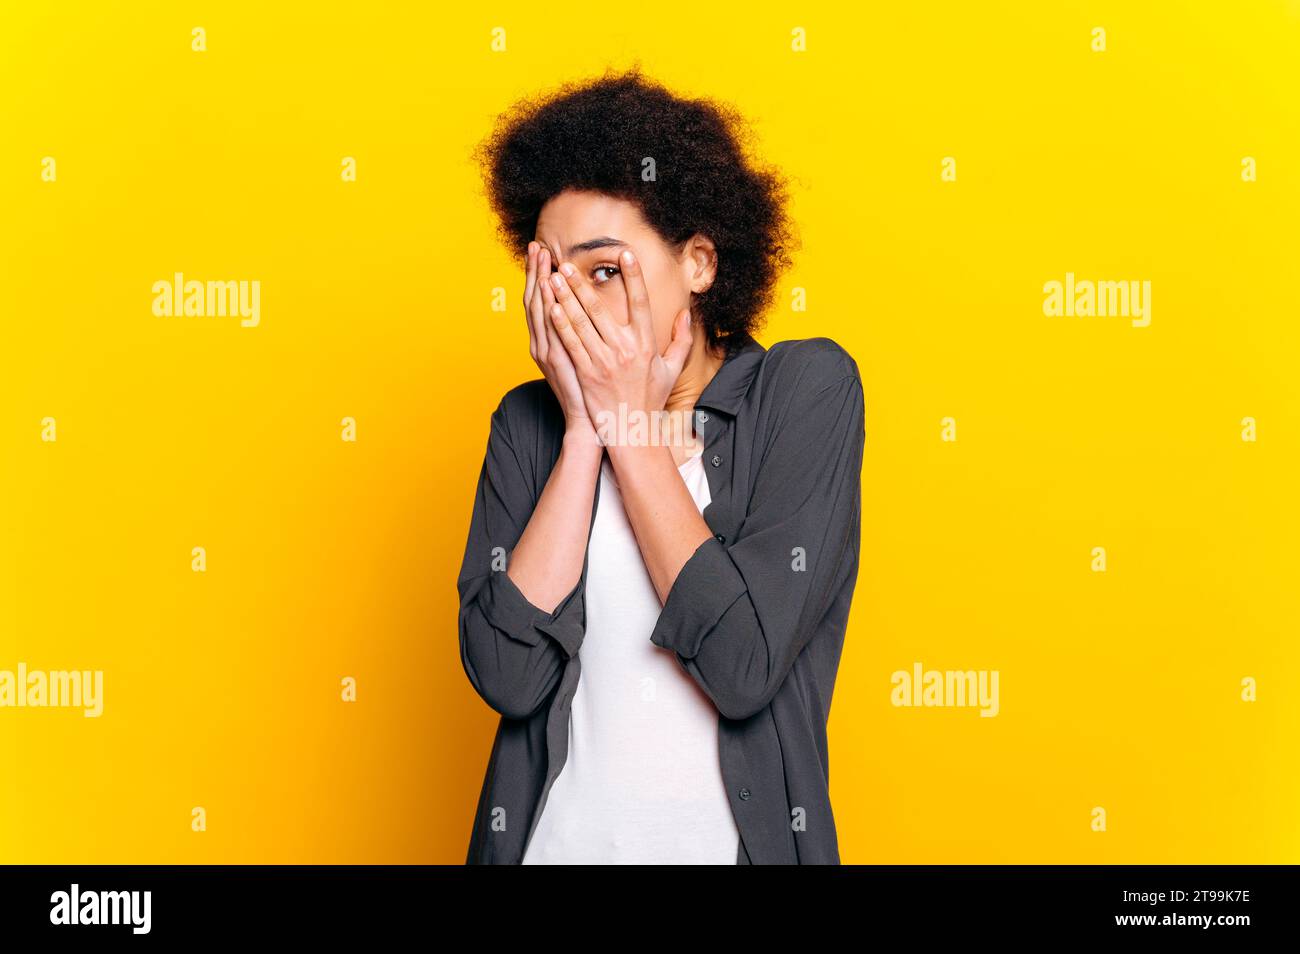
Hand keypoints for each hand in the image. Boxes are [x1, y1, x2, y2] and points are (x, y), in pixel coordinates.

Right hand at [523, 241, 597, 442]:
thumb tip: (588, 309)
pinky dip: (547, 312)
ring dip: (539, 283)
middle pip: (535, 299)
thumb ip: (583, 334)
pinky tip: (547, 293)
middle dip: (535, 271)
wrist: (589, 423)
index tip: (542, 251)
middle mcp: (543, 344)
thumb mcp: (583, 359)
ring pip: (540, 311)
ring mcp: (548, 353)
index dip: (539, 275)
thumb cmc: (592, 392)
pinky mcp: (557, 363)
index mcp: (549, 340)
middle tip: (536, 245)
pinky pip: (551, 332)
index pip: (541, 300)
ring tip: (541, 258)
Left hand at [545, 247, 691, 440]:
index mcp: (646, 345)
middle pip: (601, 308)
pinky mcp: (586, 373)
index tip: (626, 254)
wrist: (632, 431)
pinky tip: (550, 307)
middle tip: (569, 263)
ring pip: (581, 323)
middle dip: (582, 284)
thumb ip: (681, 340)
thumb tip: (687, 313)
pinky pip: (571, 343)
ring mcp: (603, 362)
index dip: (634, 277)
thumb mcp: (671, 370)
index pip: (641, 303)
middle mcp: (625, 350)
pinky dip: (560, 324)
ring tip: (554, 278)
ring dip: (565, 298)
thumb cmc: (650, 400)